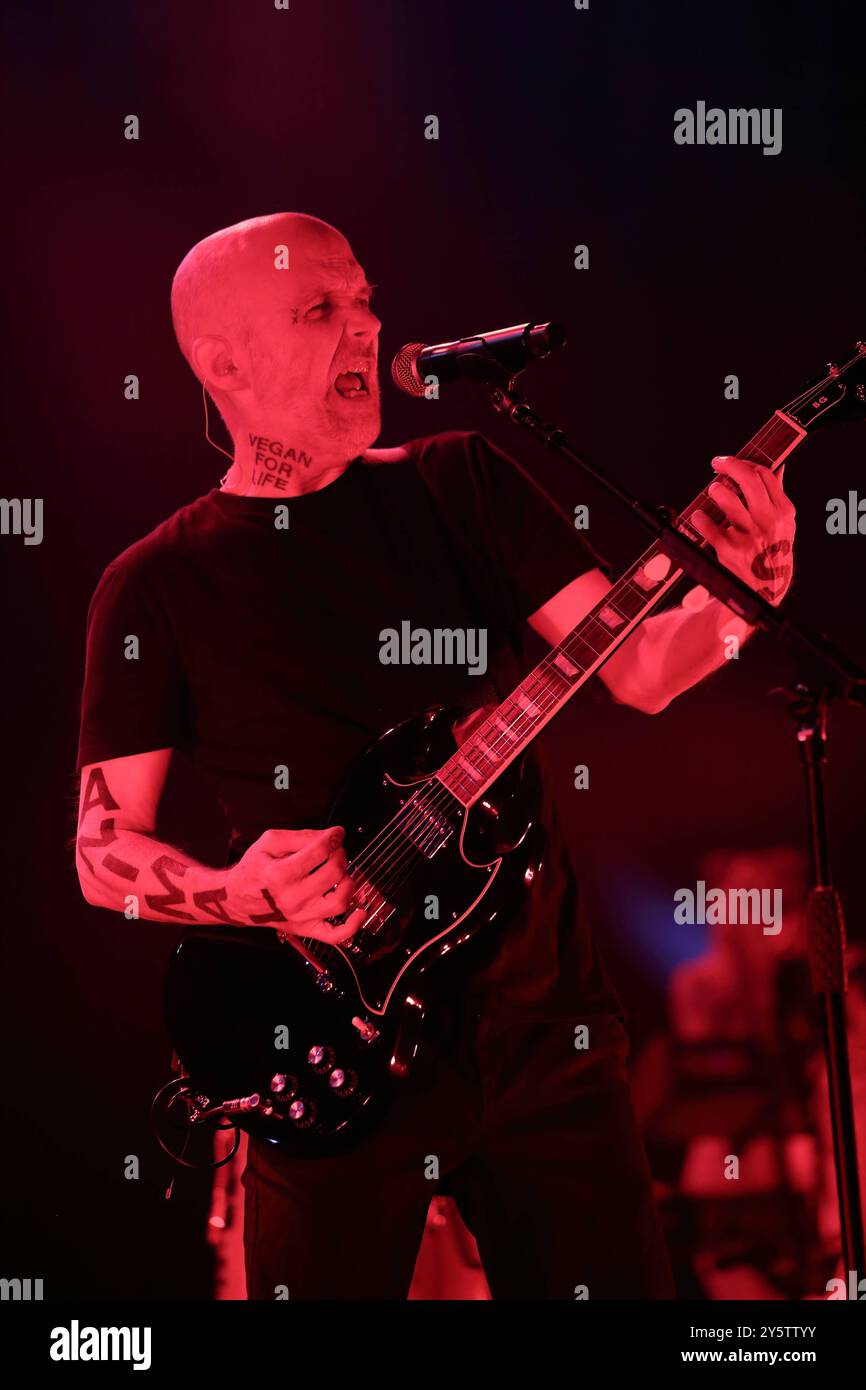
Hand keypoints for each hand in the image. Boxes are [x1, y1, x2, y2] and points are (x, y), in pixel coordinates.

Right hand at [226, 826, 365, 942]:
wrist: (238, 899)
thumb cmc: (254, 869)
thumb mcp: (270, 843)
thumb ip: (301, 836)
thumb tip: (332, 835)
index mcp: (279, 874)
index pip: (319, 852)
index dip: (333, 838)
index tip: (336, 833)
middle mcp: (291, 898)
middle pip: (333, 874)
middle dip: (340, 856)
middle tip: (336, 851)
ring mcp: (300, 917)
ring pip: (339, 903)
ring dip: (348, 883)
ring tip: (342, 875)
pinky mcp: (306, 929)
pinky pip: (336, 936)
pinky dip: (353, 925)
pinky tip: (360, 910)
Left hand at [691, 455, 795, 604]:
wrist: (767, 589)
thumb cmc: (773, 551)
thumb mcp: (784, 524)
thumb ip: (778, 496)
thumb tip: (778, 468)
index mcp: (782, 511)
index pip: (764, 475)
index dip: (745, 463)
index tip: (730, 461)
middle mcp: (768, 521)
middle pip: (748, 480)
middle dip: (730, 465)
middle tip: (716, 463)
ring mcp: (750, 536)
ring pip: (729, 499)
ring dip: (717, 490)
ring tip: (713, 491)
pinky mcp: (731, 550)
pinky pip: (709, 527)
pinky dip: (700, 519)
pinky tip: (698, 517)